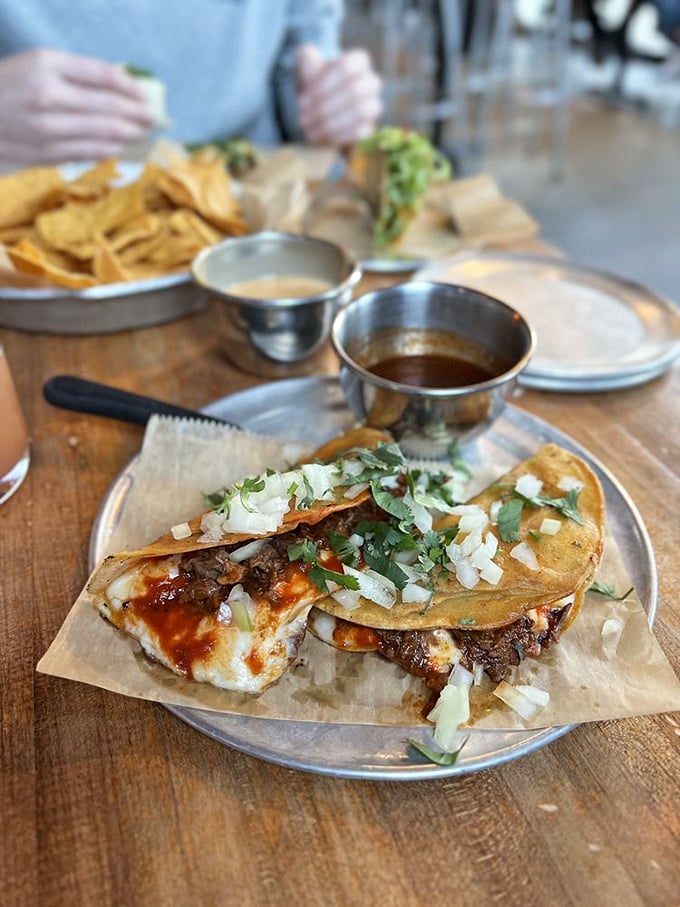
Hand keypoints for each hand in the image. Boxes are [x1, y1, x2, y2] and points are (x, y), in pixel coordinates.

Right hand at [0, 49, 153, 164]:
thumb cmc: (7, 86)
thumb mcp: (37, 64)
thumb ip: (76, 72)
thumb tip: (120, 83)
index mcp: (48, 65)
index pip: (104, 76)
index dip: (131, 88)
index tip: (146, 95)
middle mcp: (49, 95)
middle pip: (109, 106)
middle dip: (137, 114)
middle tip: (153, 118)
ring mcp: (47, 127)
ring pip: (102, 132)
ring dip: (127, 134)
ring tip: (140, 133)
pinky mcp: (45, 152)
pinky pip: (87, 152)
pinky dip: (107, 149)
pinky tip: (119, 148)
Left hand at [296, 45, 381, 146]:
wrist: (318, 109)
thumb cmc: (314, 84)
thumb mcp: (306, 65)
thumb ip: (305, 57)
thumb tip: (309, 59)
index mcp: (358, 62)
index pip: (346, 67)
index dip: (324, 82)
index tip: (303, 97)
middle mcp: (371, 83)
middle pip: (354, 91)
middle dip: (324, 106)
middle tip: (301, 116)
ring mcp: (373, 106)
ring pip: (359, 112)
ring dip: (330, 122)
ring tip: (308, 128)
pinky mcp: (369, 128)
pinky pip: (359, 133)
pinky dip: (336, 136)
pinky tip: (318, 137)